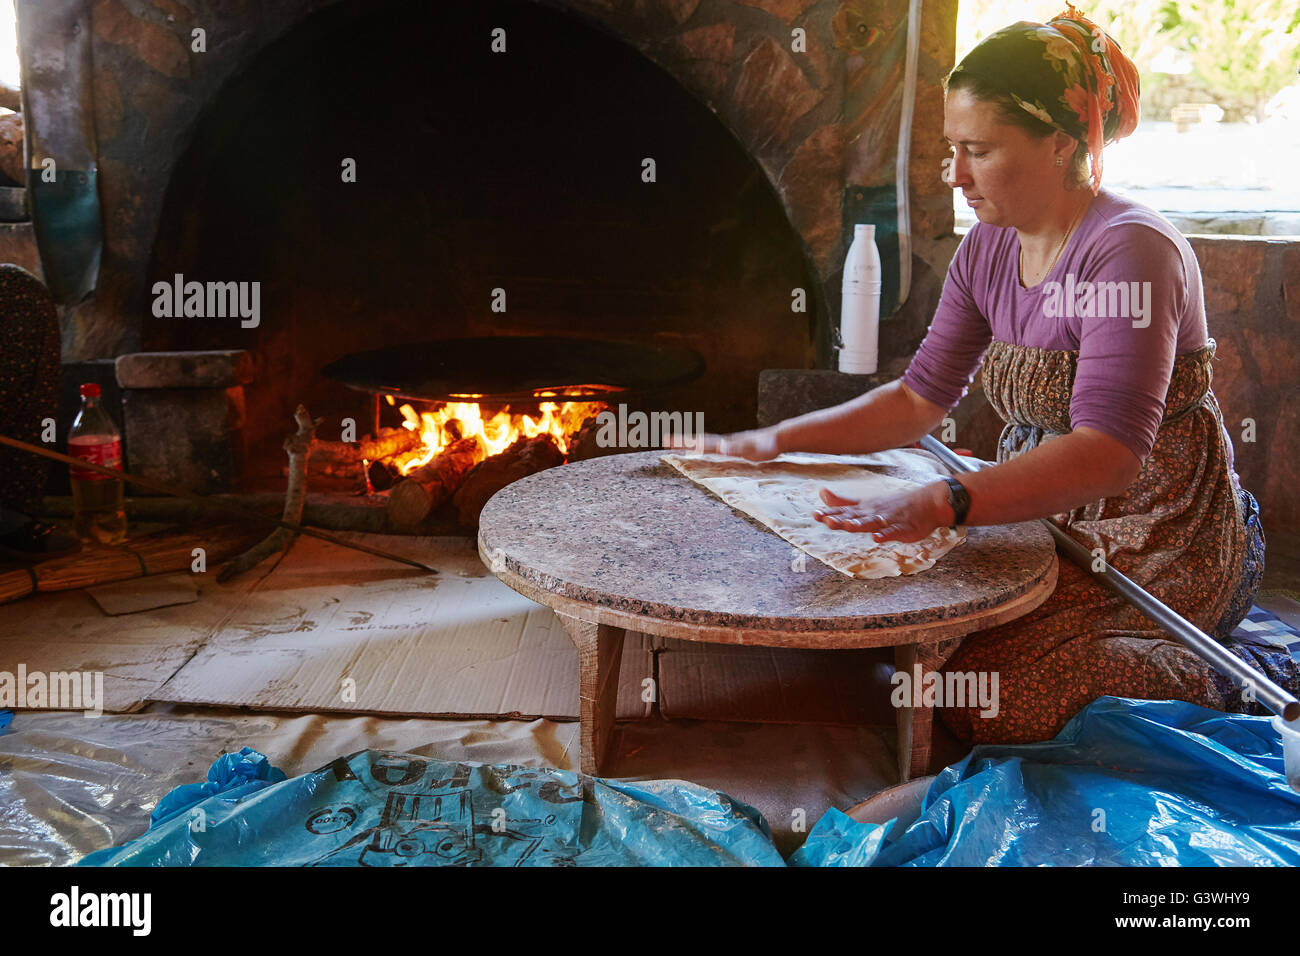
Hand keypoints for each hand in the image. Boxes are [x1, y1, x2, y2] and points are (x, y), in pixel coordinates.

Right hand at [665, 428, 780, 460]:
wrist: (779, 437)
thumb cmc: (767, 446)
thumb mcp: (752, 450)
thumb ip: (737, 448)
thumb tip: (721, 446)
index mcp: (725, 444)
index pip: (701, 443)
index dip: (686, 443)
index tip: (670, 441)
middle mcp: (724, 442)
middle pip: (699, 441)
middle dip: (682, 441)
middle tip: (665, 439)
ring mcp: (729, 443)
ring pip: (706, 442)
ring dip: (691, 442)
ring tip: (678, 443)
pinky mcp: (734, 446)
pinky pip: (714, 446)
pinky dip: (704, 446)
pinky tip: (702, 449)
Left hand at [812, 481, 952, 542]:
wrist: (926, 503)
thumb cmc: (893, 505)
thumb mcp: (865, 503)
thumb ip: (843, 502)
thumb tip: (821, 493)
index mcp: (863, 509)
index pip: (843, 511)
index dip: (829, 513)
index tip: (815, 515)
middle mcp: (873, 513)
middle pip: (855, 517)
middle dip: (841, 518)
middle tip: (826, 520)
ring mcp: (888, 520)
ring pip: (872, 523)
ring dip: (859, 524)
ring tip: (848, 526)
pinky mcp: (903, 529)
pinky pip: (893, 532)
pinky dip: (885, 535)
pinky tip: (877, 538)